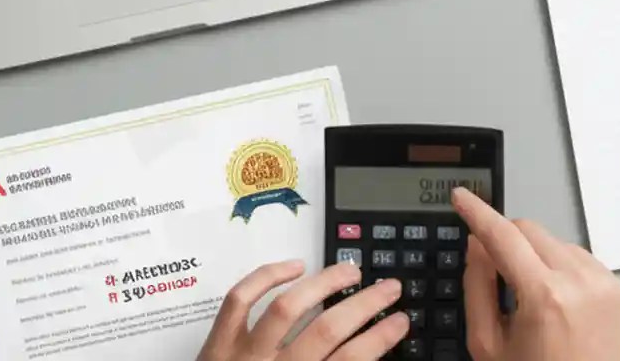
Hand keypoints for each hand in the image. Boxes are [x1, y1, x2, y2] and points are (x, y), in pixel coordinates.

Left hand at [198, 260, 408, 360]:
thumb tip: (363, 354)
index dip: (380, 338)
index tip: (400, 320)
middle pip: (327, 330)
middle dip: (365, 305)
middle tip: (389, 288)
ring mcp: (244, 355)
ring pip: (287, 307)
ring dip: (323, 284)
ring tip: (350, 270)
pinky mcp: (218, 343)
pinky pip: (240, 300)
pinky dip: (266, 276)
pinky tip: (294, 266)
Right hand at [452, 187, 619, 360]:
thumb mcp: (487, 341)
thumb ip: (477, 284)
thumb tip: (477, 244)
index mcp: (545, 296)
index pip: (503, 235)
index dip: (478, 212)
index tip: (463, 197)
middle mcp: (580, 282)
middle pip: (528, 230)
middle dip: (505, 241)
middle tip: (495, 274)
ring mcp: (603, 283)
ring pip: (552, 239)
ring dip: (532, 254)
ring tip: (528, 297)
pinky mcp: (616, 287)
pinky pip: (576, 255)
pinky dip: (556, 266)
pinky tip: (551, 298)